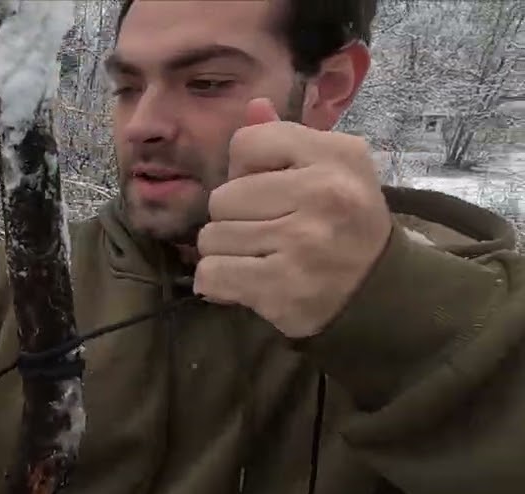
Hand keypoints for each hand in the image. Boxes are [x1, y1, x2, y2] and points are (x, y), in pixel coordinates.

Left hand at [194, 97, 392, 337]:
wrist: (379, 291)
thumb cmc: (344, 224)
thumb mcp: (330, 170)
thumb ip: (285, 138)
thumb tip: (253, 105)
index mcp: (336, 154)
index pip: (246, 143)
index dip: (245, 170)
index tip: (270, 190)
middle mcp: (324, 193)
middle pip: (221, 197)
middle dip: (233, 218)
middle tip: (266, 232)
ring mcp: (303, 241)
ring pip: (211, 238)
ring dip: (226, 253)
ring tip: (260, 258)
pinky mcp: (283, 286)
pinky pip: (211, 275)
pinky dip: (217, 283)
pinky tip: (244, 282)